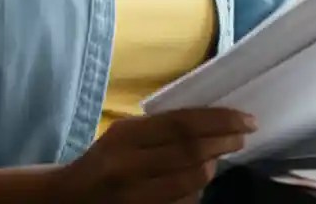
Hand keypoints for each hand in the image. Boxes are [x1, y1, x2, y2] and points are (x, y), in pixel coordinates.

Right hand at [45, 108, 255, 203]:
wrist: (68, 200)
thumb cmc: (105, 161)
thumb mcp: (125, 134)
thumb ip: (162, 127)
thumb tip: (215, 120)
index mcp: (125, 137)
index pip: (183, 124)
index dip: (221, 121)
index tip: (247, 119)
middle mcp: (129, 167)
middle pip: (193, 153)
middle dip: (226, 142)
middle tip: (243, 135)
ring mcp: (135, 198)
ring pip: (193, 182)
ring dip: (213, 168)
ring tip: (219, 156)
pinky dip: (198, 191)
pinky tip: (198, 181)